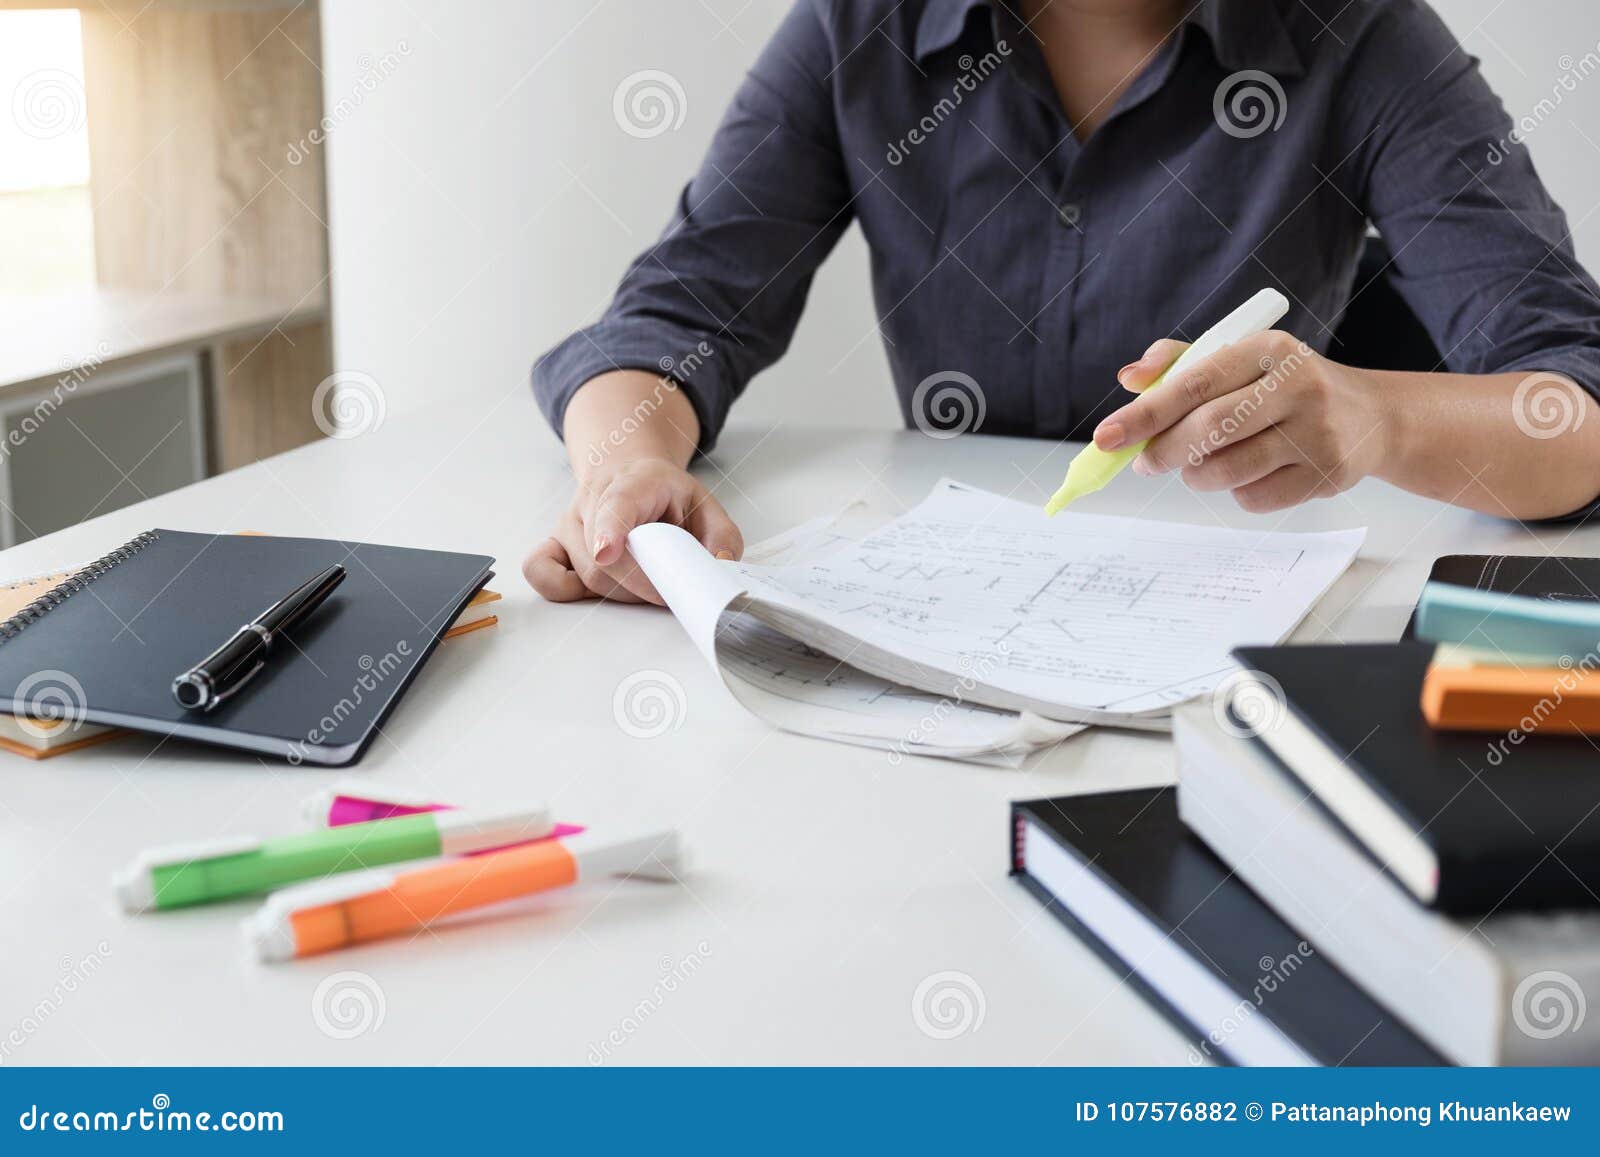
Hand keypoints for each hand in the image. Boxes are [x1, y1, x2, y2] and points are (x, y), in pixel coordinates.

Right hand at [523, 458, 742, 603]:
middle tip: (670, 591)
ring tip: (645, 580)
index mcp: (636, 480)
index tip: (608, 552)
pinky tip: (596, 588)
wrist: (629, 473)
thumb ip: (723, 536)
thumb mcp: (705, 505)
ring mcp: (569, 522)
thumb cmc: (666, 496)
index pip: (617, 503)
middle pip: (604, 558)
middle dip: (641, 586)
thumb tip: (719, 567)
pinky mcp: (553, 543)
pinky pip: (541, 573)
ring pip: (585, 574)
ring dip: (621, 593)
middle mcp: (594, 498)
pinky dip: (564, 589)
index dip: (611, 528)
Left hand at [1093, 331, 1390, 512]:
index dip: (1144, 414)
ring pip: (1226, 471)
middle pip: (1207, 430)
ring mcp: (1316, 434)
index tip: (1105, 437)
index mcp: (1269, 349)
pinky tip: (1248, 473)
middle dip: (1163, 451)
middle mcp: (1298, 386)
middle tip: (1145, 461)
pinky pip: (1253, 499)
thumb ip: (1180, 363)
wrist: (1370, 416)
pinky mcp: (1326, 475)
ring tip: (1199, 464)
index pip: (1193, 383)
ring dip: (1196, 475)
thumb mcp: (1241, 359)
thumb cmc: (1284, 386)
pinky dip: (1235, 493)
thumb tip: (1129, 379)